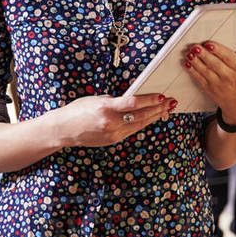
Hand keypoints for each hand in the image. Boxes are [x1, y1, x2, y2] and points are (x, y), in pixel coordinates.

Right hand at [52, 93, 175, 147]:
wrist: (64, 130)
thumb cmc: (78, 110)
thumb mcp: (96, 99)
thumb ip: (115, 100)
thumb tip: (133, 100)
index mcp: (105, 108)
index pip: (134, 103)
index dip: (150, 100)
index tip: (161, 96)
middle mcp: (111, 122)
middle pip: (141, 115)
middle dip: (158, 109)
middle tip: (171, 102)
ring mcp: (113, 133)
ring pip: (140, 124)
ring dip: (154, 117)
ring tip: (166, 110)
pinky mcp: (113, 140)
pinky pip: (132, 130)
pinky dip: (143, 123)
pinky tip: (151, 118)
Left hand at [184, 38, 235, 125]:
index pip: (230, 59)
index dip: (219, 51)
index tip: (209, 44)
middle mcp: (231, 79)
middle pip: (215, 65)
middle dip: (204, 55)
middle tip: (194, 46)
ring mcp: (219, 86)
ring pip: (205, 72)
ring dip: (196, 62)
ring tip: (189, 53)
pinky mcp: (210, 90)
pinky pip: (199, 80)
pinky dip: (192, 71)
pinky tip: (187, 63)